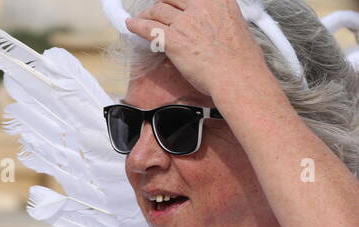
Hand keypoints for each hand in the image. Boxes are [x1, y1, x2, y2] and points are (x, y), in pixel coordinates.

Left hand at [125, 0, 265, 97]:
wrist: (236, 74)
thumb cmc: (239, 58)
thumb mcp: (235, 24)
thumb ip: (218, 17)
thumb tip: (212, 22)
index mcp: (219, 0)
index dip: (176, 0)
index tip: (172, 2)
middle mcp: (201, 5)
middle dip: (161, 4)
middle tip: (155, 10)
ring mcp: (185, 21)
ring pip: (158, 10)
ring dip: (146, 14)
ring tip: (140, 18)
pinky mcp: (173, 38)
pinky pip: (147, 27)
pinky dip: (136, 25)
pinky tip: (130, 24)